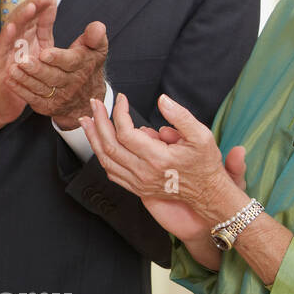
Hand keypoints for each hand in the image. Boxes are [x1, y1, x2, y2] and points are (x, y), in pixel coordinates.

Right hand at [0, 0, 56, 138]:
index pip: (34, 19)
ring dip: (20, 17)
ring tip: (30, 7)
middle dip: (33, 6)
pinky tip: (12, 28)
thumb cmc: (22, 81)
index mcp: (25, 39)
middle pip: (23, 19)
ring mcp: (2, 52)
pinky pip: (0, 49)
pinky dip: (5, 37)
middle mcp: (13, 42)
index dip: (42, 8)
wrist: (4, 105)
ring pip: (11, 30)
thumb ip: (46, 38)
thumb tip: (58, 23)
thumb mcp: (39, 58)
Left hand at [7, 19, 108, 127]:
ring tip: (13, 70)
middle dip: (38, 69)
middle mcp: (72, 84)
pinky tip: (10, 81)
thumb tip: (97, 27)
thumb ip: (94, 36)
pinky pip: (33, 99)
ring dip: (26, 80)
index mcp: (83, 66)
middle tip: (23, 61)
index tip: (44, 53)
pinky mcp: (47, 106)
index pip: (70, 62)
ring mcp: (59, 97)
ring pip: (41, 88)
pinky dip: (21, 91)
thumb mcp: (96, 49)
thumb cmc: (87, 65)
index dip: (58, 58)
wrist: (86, 99)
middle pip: (53, 76)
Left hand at [79, 92, 245, 226]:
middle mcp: (144, 172)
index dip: (120, 113)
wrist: (208, 194)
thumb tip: (162, 100)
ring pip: (105, 159)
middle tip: (94, 104)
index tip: (122, 99)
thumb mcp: (202, 136)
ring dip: (93, 138)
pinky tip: (97, 142)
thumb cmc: (205, 164)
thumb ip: (181, 116)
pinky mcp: (136, 187)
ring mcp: (138, 182)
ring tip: (86, 120)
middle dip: (98, 121)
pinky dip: (101, 155)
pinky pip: (111, 171)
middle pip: (109, 145)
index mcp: (158, 158)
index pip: (126, 133)